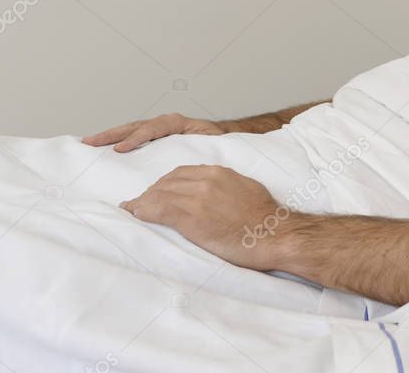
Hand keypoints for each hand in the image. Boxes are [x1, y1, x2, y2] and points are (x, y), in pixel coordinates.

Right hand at [82, 113, 224, 152]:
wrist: (222, 140)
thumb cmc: (217, 142)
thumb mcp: (210, 141)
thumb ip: (199, 142)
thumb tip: (187, 150)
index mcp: (176, 123)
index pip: (153, 128)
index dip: (137, 138)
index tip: (121, 149)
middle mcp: (163, 124)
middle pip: (134, 126)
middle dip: (112, 134)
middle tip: (91, 141)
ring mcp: (156, 131)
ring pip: (130, 131)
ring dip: (110, 137)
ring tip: (90, 142)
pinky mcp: (153, 139)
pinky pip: (133, 138)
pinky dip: (118, 141)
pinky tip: (103, 149)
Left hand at [120, 165, 288, 270]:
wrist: (274, 234)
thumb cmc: (265, 218)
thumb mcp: (246, 189)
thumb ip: (226, 185)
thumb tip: (216, 193)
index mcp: (219, 173)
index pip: (181, 173)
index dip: (165, 184)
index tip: (158, 194)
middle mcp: (206, 180)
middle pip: (167, 182)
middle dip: (151, 193)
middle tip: (141, 204)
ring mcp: (198, 198)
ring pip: (159, 195)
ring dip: (143, 203)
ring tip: (134, 210)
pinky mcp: (191, 218)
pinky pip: (158, 210)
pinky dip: (142, 211)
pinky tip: (135, 214)